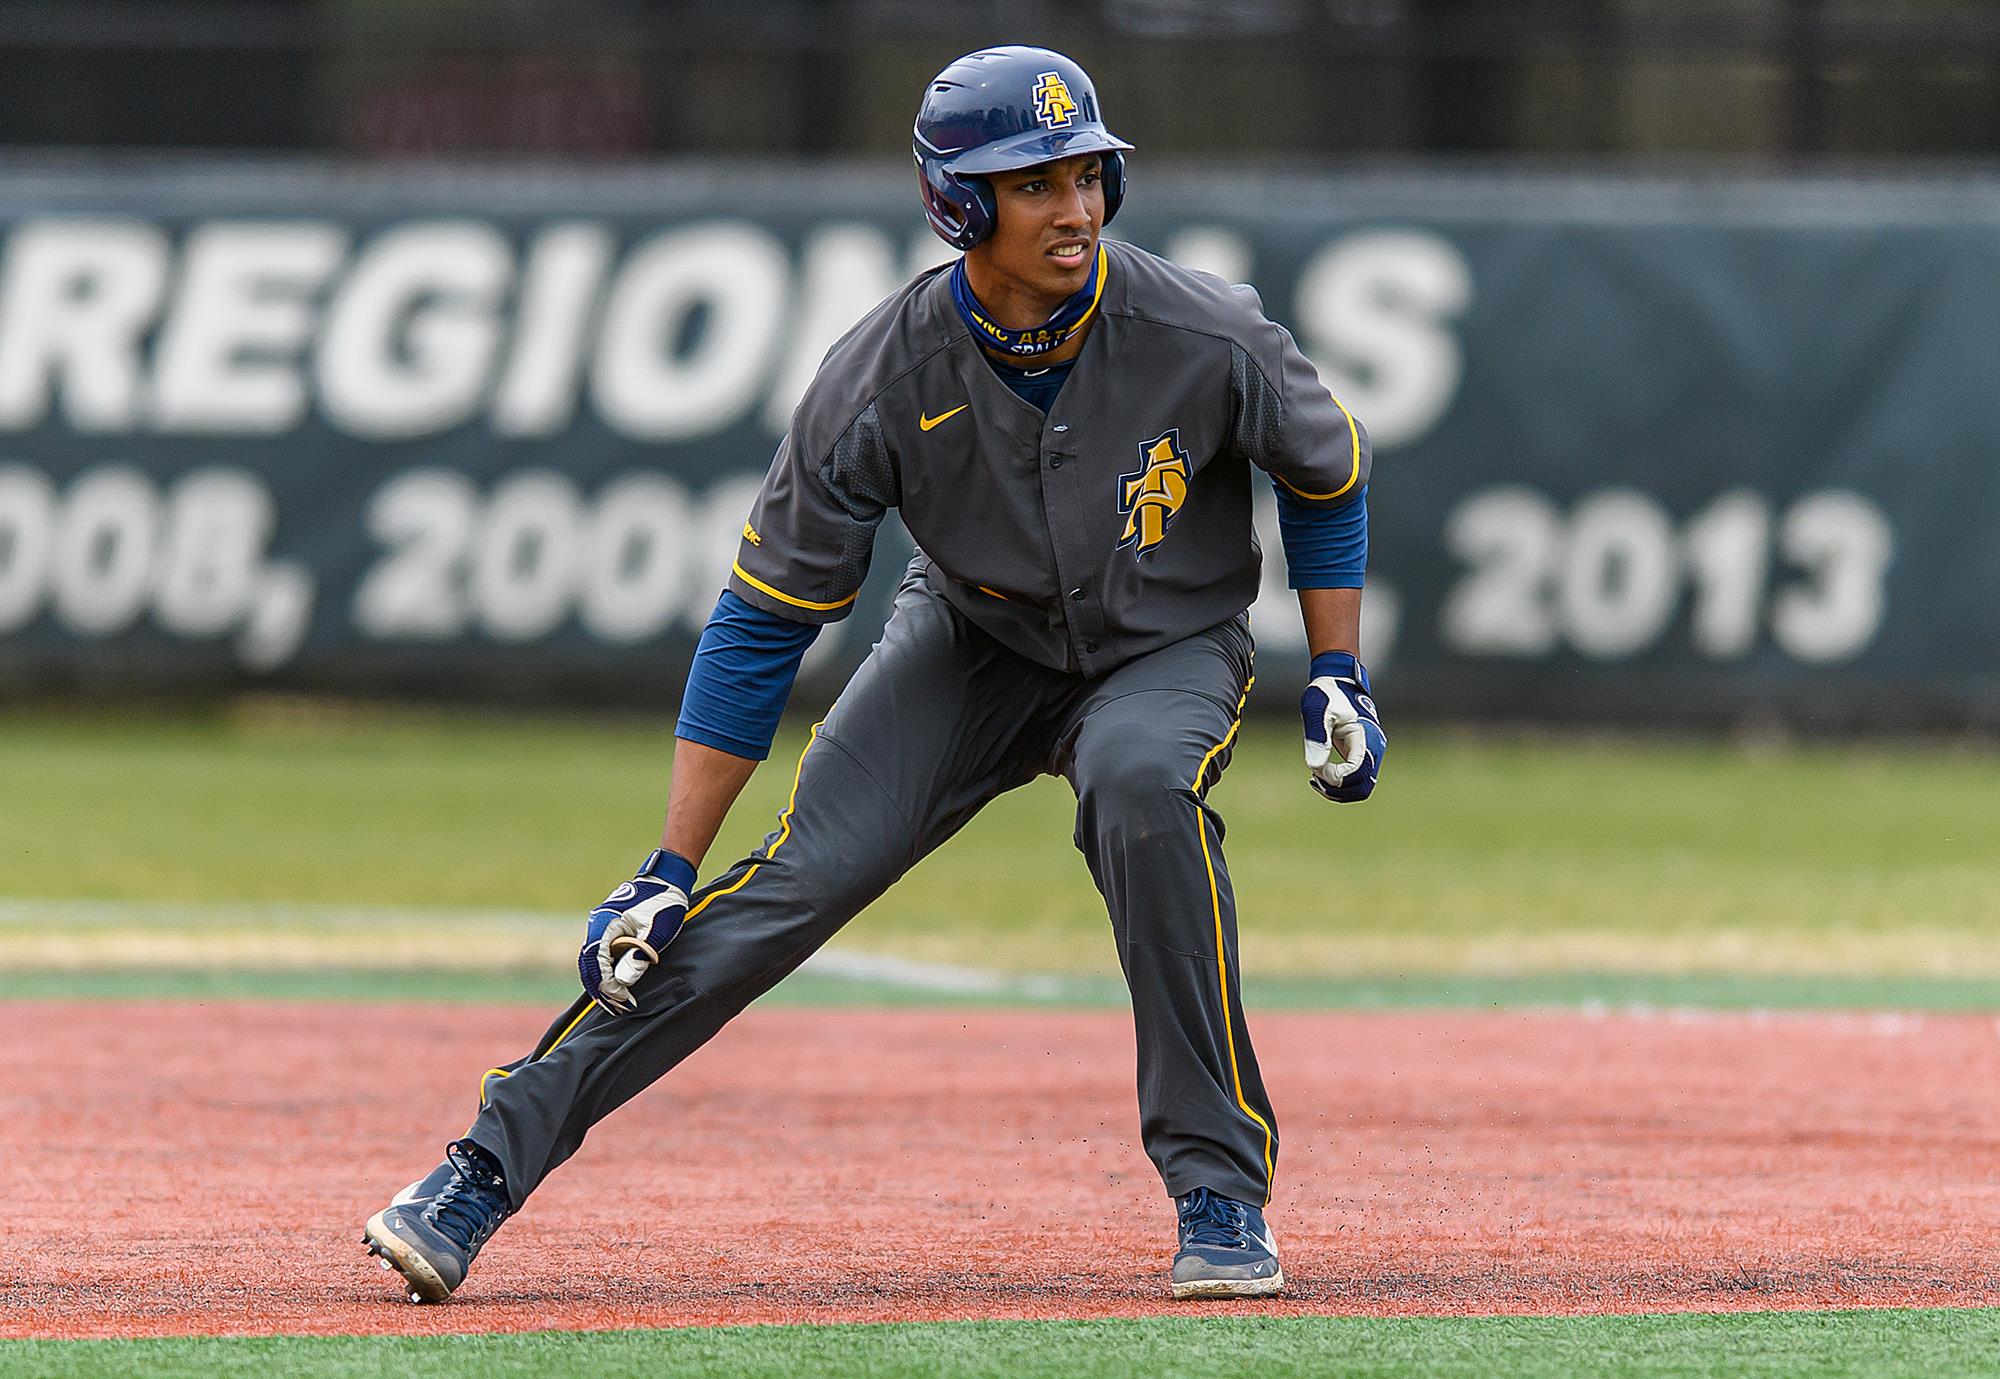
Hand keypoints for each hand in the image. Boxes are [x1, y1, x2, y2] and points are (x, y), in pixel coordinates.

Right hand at [579, 849, 695, 1013]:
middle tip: (618, 1008)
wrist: (668, 880)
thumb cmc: (664, 904)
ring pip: (592, 961)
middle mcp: (597, 924)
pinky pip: (599, 955)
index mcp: (605, 923)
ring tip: (616, 1002)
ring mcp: (601, 926)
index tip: (623, 1001)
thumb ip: (638, 957)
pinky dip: (605, 972)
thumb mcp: (656, 933)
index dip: (608, 985)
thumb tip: (621, 983)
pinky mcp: (608, 929)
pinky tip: (615, 985)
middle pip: (588, 964)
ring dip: (602, 982)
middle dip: (601, 989)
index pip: (596, 962)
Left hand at [1301, 651, 1384, 802]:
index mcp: (1365, 736)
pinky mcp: (1362, 755)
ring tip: (1316, 778)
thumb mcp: (1316, 711)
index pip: (1356, 772)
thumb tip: (1314, 768)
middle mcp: (1373, 748)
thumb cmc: (1326, 693)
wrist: (1337, 681)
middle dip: (1338, 789)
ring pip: (1362, 787)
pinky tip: (1320, 774)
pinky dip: (1340, 784)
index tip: (1316, 768)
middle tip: (1314, 778)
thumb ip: (1316, 737)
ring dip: (1339, 790)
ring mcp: (1370, 753)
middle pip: (1363, 786)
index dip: (1335, 777)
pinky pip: (1356, 779)